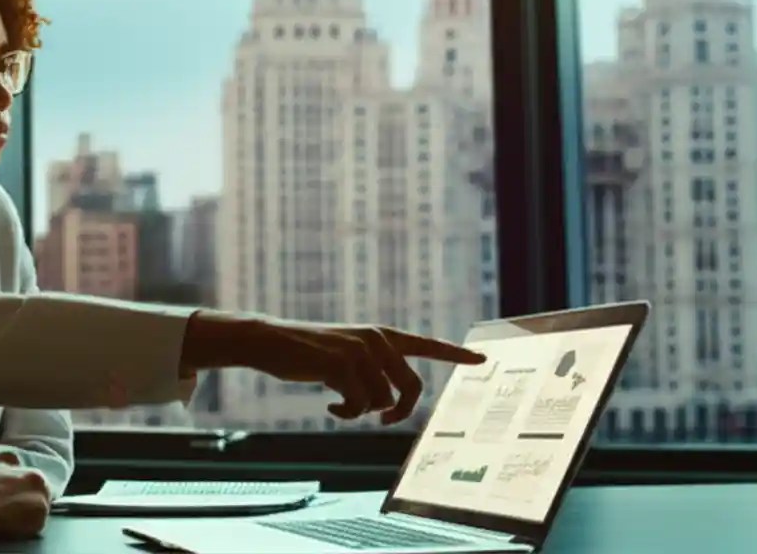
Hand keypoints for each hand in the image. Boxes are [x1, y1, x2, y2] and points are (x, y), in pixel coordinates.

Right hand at [181, 312, 485, 424]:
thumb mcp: (346, 353)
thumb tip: (389, 403)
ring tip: (341, 405)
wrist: (273, 341)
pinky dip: (345, 413)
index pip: (427, 345)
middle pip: (412, 387)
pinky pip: (358, 405)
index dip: (455, 354)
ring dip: (362, 412)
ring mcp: (359, 350)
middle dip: (399, 412)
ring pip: (382, 401)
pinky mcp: (341, 364)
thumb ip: (372, 368)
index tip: (484, 358)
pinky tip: (329, 405)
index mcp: (381, 335)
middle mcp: (376, 339)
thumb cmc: (309, 352)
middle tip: (383, 421)